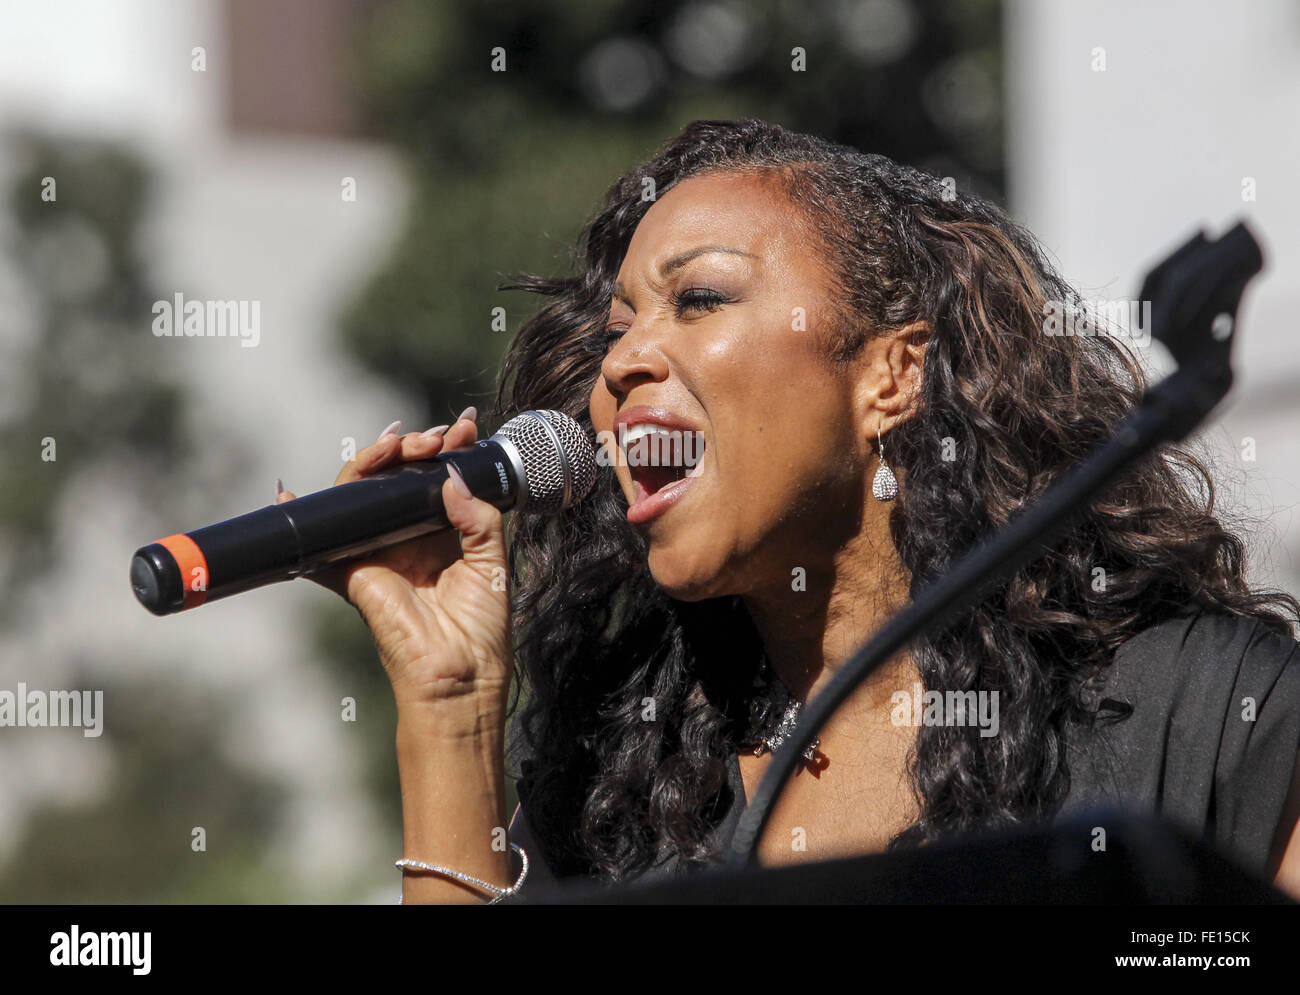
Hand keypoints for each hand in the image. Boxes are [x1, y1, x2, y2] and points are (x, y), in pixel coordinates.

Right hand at [277, 408, 511, 709]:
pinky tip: (291, 493)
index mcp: (443, 534)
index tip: (463, 428)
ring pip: (362, 493)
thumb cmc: (481, 630)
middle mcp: (407, 538)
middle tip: (434, 439)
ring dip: (376, 461)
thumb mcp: (494, 564)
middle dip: (413, 448)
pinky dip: (300, 515)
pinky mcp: (353, 572)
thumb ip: (479, 518)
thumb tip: (453, 478)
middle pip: (396, 479)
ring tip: (400, 446)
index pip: (437, 479)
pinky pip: (319, 541)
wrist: (460, 678)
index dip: (448, 450)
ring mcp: (377, 552)